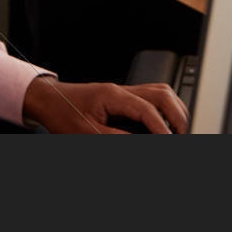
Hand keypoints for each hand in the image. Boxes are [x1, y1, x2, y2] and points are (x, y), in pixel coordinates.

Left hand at [22, 77, 187, 133]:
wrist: (48, 100)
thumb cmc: (62, 114)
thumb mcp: (85, 133)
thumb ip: (114, 139)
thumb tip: (140, 142)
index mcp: (112, 95)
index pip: (148, 109)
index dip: (163, 129)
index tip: (170, 142)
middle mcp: (121, 89)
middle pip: (162, 94)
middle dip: (177, 116)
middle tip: (184, 135)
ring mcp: (123, 91)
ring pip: (160, 91)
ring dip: (174, 109)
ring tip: (180, 130)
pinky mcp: (122, 96)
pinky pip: (152, 96)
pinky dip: (165, 108)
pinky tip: (166, 122)